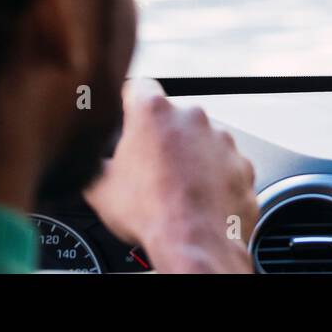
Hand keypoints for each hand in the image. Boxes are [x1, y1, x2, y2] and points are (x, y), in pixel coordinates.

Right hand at [84, 78, 257, 272]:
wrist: (195, 244)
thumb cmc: (150, 215)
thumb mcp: (100, 187)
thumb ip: (94, 160)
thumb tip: (89, 159)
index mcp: (154, 113)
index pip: (138, 87)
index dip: (129, 103)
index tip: (127, 116)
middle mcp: (192, 117)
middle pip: (172, 117)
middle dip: (161, 138)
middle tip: (150, 168)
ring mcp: (222, 139)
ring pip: (201, 140)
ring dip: (190, 157)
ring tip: (176, 188)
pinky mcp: (242, 162)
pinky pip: (224, 164)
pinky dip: (214, 177)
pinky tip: (199, 198)